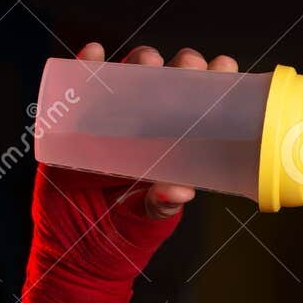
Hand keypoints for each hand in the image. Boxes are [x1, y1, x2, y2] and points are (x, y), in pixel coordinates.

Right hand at [16, 41, 240, 302]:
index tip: (225, 68)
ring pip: (130, 76)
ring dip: (141, 60)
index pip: (201, 106)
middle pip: (170, 81)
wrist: (79, 248)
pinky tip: (94, 54)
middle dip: (183, 66)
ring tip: (148, 61)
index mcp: (176, 144)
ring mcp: (113, 119)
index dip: (215, 83)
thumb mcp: (148, 218)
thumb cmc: (125, 231)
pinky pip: (80, 87)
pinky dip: (86, 65)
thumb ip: (162, 204)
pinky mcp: (77, 121)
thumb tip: (181, 191)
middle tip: (188, 66)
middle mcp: (149, 125)